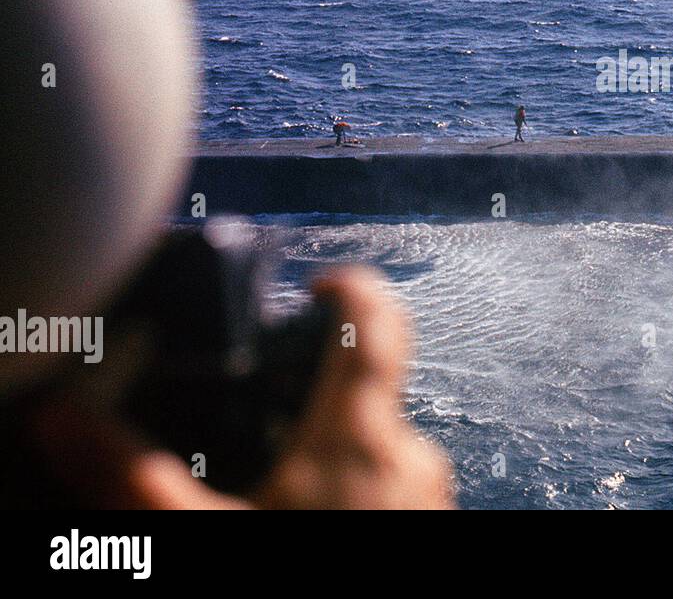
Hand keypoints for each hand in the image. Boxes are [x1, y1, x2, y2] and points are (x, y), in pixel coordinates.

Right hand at [33, 267, 455, 508]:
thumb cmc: (295, 595)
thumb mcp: (198, 536)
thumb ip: (130, 476)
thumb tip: (64, 419)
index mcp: (360, 436)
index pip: (376, 323)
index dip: (352, 287)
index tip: (318, 283)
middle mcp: (409, 455)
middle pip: (368, 391)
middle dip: (314, 395)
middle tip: (260, 410)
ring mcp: (428, 497)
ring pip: (376, 448)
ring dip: (329, 454)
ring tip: (269, 483)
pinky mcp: (430, 529)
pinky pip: (390, 491)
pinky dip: (349, 495)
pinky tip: (301, 520)